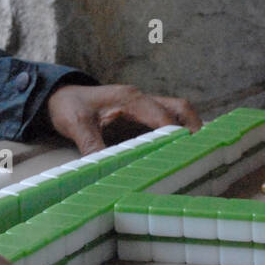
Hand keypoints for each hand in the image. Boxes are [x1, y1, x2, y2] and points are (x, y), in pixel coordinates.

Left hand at [46, 84, 201, 153]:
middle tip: (203, 153)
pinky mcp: (143, 117)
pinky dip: (180, 136)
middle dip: (194, 129)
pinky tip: (183, 155)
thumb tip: (103, 168)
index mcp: (129, 99)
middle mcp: (142, 100)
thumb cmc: (69, 106)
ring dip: (191, 131)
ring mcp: (144, 108)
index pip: (161, 114)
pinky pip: (169, 122)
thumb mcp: (76, 125)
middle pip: (180, 108)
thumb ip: (92, 145)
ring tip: (199, 155)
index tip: (187, 149)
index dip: (176, 132)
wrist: (61, 97)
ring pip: (179, 113)